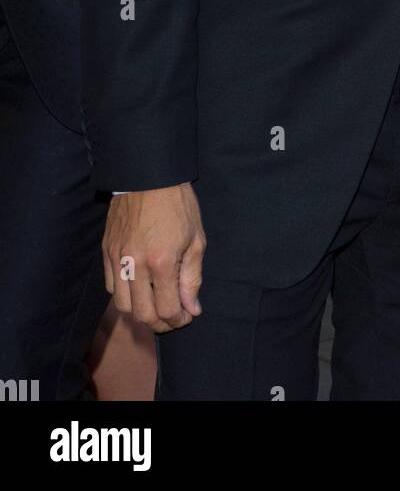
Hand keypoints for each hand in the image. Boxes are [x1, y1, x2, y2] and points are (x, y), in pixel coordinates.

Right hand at [104, 184, 205, 332]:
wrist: (149, 175)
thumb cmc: (178, 205)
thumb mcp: (196, 239)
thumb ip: (192, 277)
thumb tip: (192, 308)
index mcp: (161, 262)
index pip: (166, 309)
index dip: (178, 320)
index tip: (186, 316)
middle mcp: (135, 265)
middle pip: (142, 314)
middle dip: (159, 322)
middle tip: (172, 316)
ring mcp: (117, 258)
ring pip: (122, 305)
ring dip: (140, 311)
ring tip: (155, 303)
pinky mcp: (106, 250)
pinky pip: (110, 286)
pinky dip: (124, 294)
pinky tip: (138, 287)